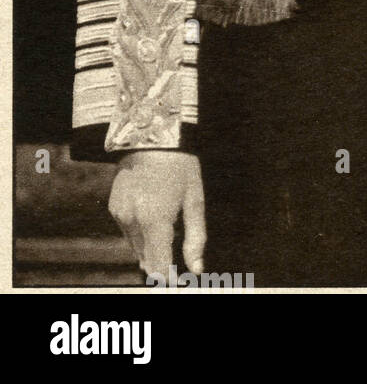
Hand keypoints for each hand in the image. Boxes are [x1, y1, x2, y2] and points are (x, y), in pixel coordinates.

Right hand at [109, 150, 204, 279]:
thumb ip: (196, 237)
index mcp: (156, 220)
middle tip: (176, 267)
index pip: (159, 266)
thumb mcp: (195, 199)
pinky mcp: (114, 208)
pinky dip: (140, 233)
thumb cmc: (181, 166)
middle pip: (146, 259)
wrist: (152, 137)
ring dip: (150, 248)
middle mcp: (133, 221)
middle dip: (161, 265)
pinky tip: (153, 215)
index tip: (177, 284)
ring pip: (136, 248)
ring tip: (166, 230)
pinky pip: (128, 232)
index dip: (168, 279)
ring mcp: (120, 215)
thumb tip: (197, 268)